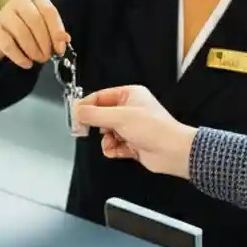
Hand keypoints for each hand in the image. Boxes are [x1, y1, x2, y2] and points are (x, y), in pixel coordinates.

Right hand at [0, 0, 69, 70]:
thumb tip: (64, 39)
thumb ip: (54, 33)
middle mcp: (19, 1)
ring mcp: (4, 13)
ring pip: (22, 32)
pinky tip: (27, 64)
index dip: (56, 31)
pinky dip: (20, 57)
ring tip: (37, 59)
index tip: (60, 49)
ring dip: (33, 50)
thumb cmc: (25, 31)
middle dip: (44, 43)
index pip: (49, 11)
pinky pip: (8, 44)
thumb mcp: (42, 29)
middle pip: (36, 21)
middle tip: (47, 57)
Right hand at [74, 85, 197, 178]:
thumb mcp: (119, 117)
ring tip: (113, 141)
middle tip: (86, 130)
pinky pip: (114, 145)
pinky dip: (113, 149)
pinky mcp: (132, 143)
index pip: (100, 97)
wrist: (172, 152)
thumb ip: (94, 114)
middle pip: (101, 115)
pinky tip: (120, 150)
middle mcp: (130, 109)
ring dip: (106, 140)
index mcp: (129, 95)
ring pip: (106, 133)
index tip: (75, 115)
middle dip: (96, 125)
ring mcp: (131, 127)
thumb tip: (77, 111)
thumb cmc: (155, 129)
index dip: (86, 106)